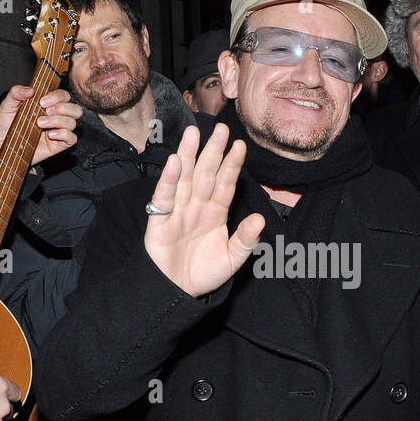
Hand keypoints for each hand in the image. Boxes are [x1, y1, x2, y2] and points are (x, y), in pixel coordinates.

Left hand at [0, 85, 81, 163]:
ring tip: (40, 123)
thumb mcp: (7, 106)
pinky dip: (64, 134)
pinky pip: (72, 139)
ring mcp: (57, 131)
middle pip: (75, 109)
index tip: (43, 101)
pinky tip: (50, 135)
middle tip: (46, 111)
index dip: (57, 96)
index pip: (63, 96)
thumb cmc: (4, 126)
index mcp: (46, 105)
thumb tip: (30, 90)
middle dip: (62, 108)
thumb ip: (16, 93)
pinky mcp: (58, 145)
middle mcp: (55, 117)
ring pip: (73, 123)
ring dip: (58, 121)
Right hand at [144, 123, 263, 297]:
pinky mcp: (159, 221)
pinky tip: (174, 162)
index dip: (232, 166)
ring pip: (184, 178)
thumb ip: (245, 240)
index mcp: (215, 213)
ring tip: (193, 133)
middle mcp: (196, 207)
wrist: (176, 292)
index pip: (225, 184)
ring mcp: (177, 211)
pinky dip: (168, 180)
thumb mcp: (232, 259)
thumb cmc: (203, 274)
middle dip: (212, 151)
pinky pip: (164, 197)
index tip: (241, 146)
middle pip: (205, 174)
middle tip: (221, 128)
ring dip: (188, 156)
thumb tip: (260, 220)